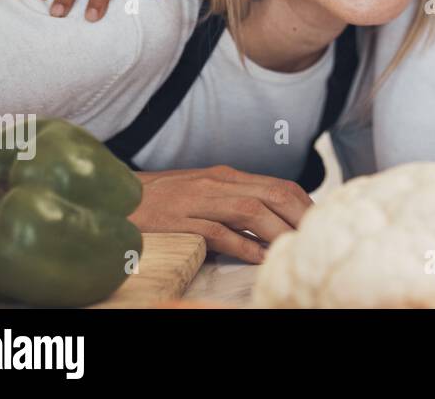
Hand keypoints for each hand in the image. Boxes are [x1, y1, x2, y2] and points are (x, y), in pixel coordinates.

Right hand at [131, 166, 312, 263]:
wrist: (114, 197)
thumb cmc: (163, 200)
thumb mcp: (205, 192)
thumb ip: (236, 201)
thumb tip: (273, 221)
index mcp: (227, 176)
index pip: (278, 185)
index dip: (304, 204)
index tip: (320, 223)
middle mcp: (216, 183)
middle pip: (272, 195)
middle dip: (299, 216)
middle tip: (315, 237)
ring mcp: (197, 200)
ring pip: (249, 211)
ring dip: (276, 231)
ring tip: (293, 247)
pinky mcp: (177, 220)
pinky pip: (216, 232)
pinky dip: (241, 244)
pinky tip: (256, 257)